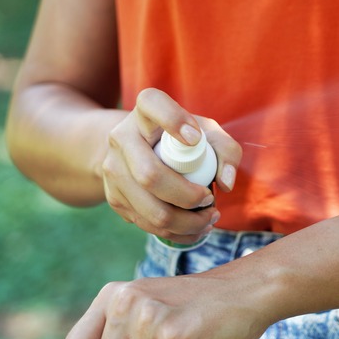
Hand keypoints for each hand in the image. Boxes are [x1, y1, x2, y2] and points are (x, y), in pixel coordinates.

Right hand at [102, 88, 241, 243]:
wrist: (138, 152)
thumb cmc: (182, 140)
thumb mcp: (206, 134)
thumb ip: (226, 150)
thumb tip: (225, 183)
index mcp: (144, 112)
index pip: (152, 104)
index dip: (173, 120)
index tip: (195, 138)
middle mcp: (121, 138)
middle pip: (150, 176)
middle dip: (188, 196)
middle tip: (210, 199)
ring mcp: (113, 170)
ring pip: (150, 209)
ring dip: (187, 223)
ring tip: (209, 219)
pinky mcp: (114, 198)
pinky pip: (146, 224)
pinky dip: (177, 233)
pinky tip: (195, 228)